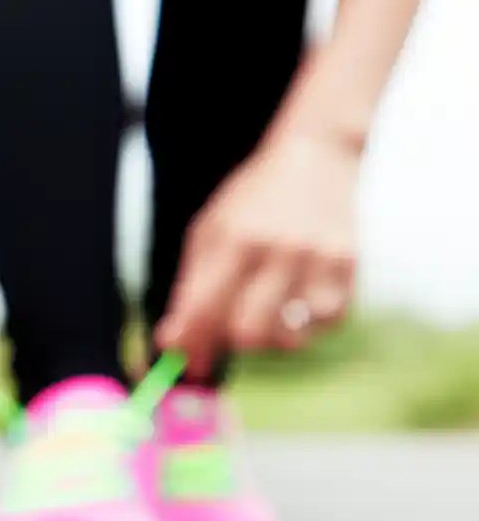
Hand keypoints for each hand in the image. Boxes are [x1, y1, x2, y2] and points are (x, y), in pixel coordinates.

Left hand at [156, 132, 359, 377]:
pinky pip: (326, 323)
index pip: (203, 309)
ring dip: (270, 339)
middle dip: (230, 344)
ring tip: (264, 314)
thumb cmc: (251, 204)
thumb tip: (171, 344)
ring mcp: (317, 258)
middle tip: (227, 335)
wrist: (315, 158)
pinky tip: (297, 303)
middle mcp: (276, 249)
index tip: (187, 363)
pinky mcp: (349, 265)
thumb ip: (189, 289)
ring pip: (290, 337)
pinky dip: (308, 326)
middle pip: (247, 332)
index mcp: (233, 239)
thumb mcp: (209, 232)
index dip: (190, 345)